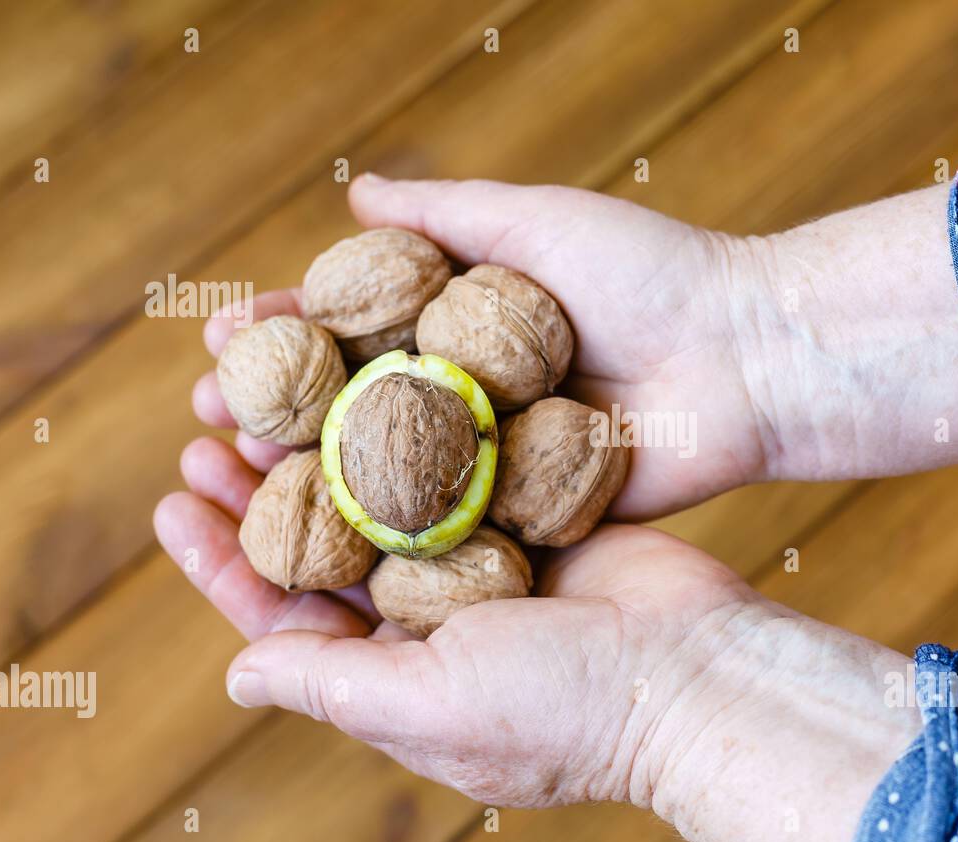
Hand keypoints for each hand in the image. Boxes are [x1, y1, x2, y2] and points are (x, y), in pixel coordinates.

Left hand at [154, 437, 919, 841]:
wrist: (695, 671)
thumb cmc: (563, 707)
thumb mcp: (429, 705)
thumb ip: (330, 684)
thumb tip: (236, 673)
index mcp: (395, 670)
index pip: (284, 613)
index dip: (224, 558)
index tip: (179, 501)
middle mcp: (432, 616)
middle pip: (328, 540)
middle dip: (266, 485)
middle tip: (215, 422)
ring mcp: (486, 563)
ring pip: (386, 492)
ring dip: (332, 442)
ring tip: (282, 387)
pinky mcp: (535, 518)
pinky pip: (461, 466)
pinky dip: (418, 428)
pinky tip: (383, 377)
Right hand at [194, 177, 957, 526]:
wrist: (748, 358)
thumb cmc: (655, 274)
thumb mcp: (541, 222)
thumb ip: (450, 211)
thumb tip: (355, 190)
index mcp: (473, 325)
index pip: (359, 329)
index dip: (290, 334)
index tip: (224, 333)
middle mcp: (478, 394)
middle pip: (361, 406)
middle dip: (281, 409)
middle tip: (209, 412)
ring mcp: (502, 458)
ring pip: (393, 471)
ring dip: (313, 474)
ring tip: (236, 469)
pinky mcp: (536, 513)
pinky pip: (455, 524)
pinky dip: (390, 530)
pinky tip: (322, 535)